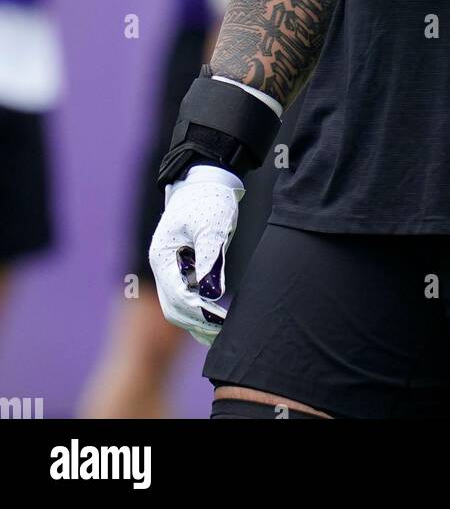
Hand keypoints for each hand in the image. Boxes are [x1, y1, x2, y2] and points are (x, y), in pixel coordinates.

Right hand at [148, 164, 243, 346]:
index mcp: (163, 256)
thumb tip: (211, 293)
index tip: (219, 320)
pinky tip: (215, 322)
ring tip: (220, 335)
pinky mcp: (182, 268)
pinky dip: (198, 312)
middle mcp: (162, 265)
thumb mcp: (212, 226)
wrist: (207, 180)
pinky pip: (186, 297)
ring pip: (177, 306)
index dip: (198, 310)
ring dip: (196, 322)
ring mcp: (171, 268)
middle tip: (222, 333)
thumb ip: (210, 258)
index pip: (177, 294)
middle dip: (196, 322)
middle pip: (173, 306)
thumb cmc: (209, 200)